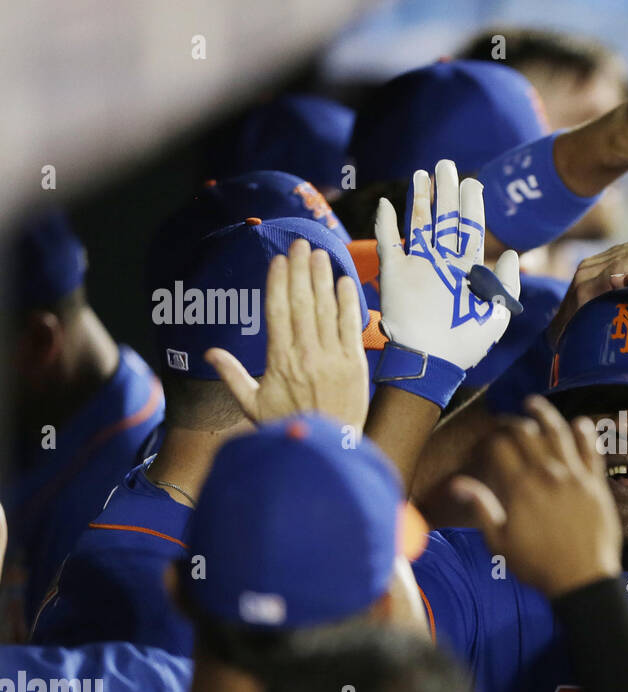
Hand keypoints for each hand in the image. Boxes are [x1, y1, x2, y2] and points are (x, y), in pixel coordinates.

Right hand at [207, 240, 368, 429]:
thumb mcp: (253, 405)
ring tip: (320, 254)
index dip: (278, 282)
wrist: (328, 447)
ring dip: (322, 279)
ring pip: (325, 309)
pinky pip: (351, 326)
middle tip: (301, 244)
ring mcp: (332, 357)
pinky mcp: (355, 364)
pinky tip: (345, 281)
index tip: (279, 260)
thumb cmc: (287, 425)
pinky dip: (349, 302)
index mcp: (279, 360)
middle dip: (300, 270)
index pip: (276, 312)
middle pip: (301, 303)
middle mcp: (305, 354)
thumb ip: (233, 375)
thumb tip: (209, 353)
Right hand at [376, 161, 519, 370]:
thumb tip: (517, 253)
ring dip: (420, 199)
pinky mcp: (394, 273)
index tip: (472, 181)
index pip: (470, 228)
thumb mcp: (497, 314)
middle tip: (446, 165)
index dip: (471, 204)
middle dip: (446, 192)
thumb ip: (508, 283)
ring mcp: (418, 265)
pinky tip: (386, 204)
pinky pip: (388, 243)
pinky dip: (384, 223)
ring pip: (419, 223)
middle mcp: (443, 262)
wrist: (431, 360)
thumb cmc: (465, 343)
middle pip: (445, 218)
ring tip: (422, 174)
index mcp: (467, 269)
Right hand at [449, 396, 621, 598]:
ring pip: (559, 433)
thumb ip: (481, 508)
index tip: (489, 441)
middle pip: (527, 434)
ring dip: (545, 414)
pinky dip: (584, 433)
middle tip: (508, 422)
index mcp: (520, 489)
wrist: (582, 580)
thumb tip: (457, 484)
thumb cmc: (538, 566)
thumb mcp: (499, 542)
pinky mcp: (596, 484)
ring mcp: (574, 477)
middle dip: (513, 423)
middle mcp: (547, 476)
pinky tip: (579, 423)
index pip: (501, 447)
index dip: (492, 439)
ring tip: (534, 404)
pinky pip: (591, 450)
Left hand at [548, 241, 627, 344]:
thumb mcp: (597, 331)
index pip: (617, 268)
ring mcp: (586, 267)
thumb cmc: (580, 337)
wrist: (557, 331)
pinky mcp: (589, 264)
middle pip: (622, 256)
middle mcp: (584, 275)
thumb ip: (614, 312)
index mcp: (586, 292)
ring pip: (621, 251)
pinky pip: (616, 252)